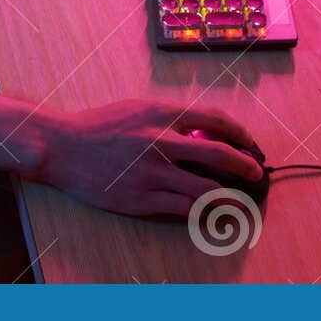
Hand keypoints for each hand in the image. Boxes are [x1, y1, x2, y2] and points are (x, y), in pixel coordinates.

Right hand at [37, 100, 264, 216]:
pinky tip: (208, 211)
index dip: (239, 133)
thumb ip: (169, 118)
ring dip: (229, 197)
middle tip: (256, 174)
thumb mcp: (137, 109)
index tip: (250, 142)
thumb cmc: (100, 126)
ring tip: (241, 203)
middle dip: (246, 166)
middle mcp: (160, 142)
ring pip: (205, 189)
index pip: (214, 120)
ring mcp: (152, 173)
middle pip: (219, 155)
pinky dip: (200, 209)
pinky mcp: (141, 199)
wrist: (63, 147)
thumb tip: (204, 131)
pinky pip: (181, 207)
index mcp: (161, 114)